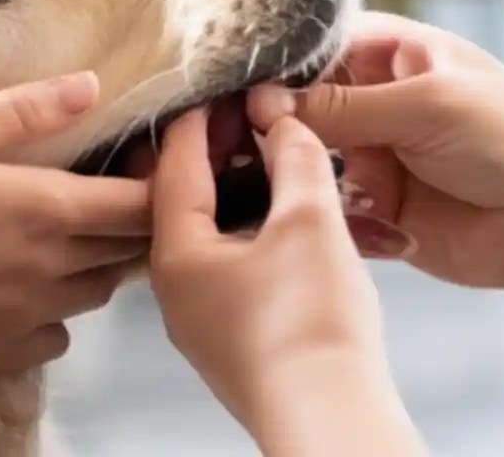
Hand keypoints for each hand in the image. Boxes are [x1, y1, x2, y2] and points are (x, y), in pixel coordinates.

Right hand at [0, 71, 150, 389]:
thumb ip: (22, 109)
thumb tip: (91, 86)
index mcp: (46, 210)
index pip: (145, 204)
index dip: (160, 182)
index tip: (145, 163)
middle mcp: (53, 270)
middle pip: (132, 249)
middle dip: (137, 220)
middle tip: (110, 191)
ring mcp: (30, 318)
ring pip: (100, 291)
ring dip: (99, 262)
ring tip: (68, 234)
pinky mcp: (3, 354)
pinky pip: (59, 333)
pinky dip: (58, 310)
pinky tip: (26, 285)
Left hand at [150, 110, 422, 455]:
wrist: (329, 416)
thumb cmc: (311, 324)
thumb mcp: (309, 221)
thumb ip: (295, 159)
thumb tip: (284, 124)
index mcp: (177, 254)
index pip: (174, 166)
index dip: (196, 120)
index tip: (216, 87)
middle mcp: (176, 290)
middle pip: (182, 201)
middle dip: (211, 155)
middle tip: (243, 116)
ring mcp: (202, 319)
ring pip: (206, 237)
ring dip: (231, 194)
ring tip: (267, 159)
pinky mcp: (232, 339)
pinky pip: (226, 267)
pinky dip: (244, 231)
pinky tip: (279, 219)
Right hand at [249, 12, 503, 294]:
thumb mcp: (422, 105)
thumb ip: (341, 107)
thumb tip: (260, 103)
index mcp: (390, 54)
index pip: (311, 51)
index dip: (272, 70)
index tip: (229, 90)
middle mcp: (376, 102)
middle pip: (300, 110)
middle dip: (274, 129)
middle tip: (243, 144)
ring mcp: (377, 158)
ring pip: (309, 164)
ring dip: (298, 177)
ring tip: (279, 186)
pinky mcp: (381, 211)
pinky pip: (332, 213)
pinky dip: (326, 219)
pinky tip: (323, 220)